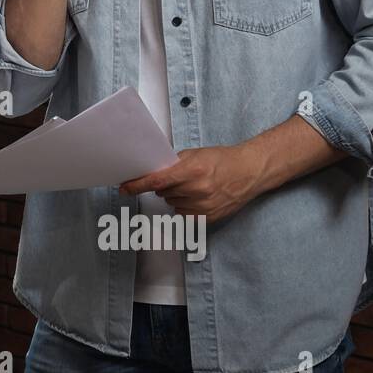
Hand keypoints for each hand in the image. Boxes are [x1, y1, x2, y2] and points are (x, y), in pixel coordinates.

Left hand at [117, 145, 267, 224]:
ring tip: (193, 186)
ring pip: (171, 204)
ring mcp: (204, 206)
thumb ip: (173, 165)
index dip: (137, 186)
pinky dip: (184, 206)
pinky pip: (183, 215)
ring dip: (175, 196)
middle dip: (164, 186)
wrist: (249, 172)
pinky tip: (197, 197)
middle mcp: (198, 190)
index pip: (157, 182)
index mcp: (192, 171)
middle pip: (163, 193)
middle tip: (179, 178)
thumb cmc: (222, 160)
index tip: (124, 189)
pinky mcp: (208, 218)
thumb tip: (151, 174)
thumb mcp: (195, 155)